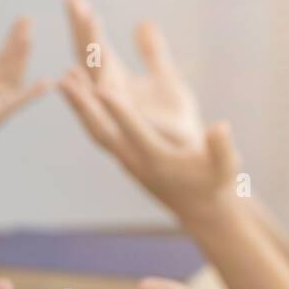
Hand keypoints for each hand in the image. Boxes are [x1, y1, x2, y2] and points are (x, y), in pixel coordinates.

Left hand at [58, 0, 239, 218]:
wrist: (200, 210)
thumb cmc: (215, 184)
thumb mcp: (225, 167)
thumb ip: (222, 148)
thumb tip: (221, 127)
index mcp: (158, 160)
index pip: (135, 132)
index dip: (120, 111)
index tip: (102, 88)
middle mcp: (135, 162)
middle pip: (103, 131)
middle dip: (84, 107)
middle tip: (64, 80)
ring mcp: (126, 161)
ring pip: (96, 131)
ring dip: (78, 106)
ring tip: (63, 78)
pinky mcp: (124, 157)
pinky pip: (100, 132)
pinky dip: (86, 112)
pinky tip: (78, 93)